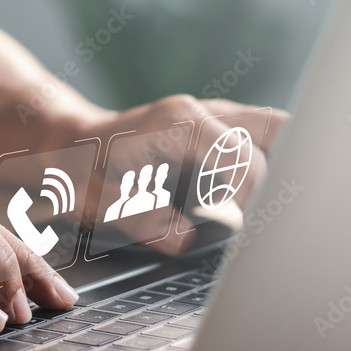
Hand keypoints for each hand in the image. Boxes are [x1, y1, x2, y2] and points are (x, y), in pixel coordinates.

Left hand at [74, 95, 288, 255]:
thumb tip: (183, 238)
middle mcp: (200, 112)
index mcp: (178, 123)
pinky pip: (258, 141)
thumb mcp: (93, 198)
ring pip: (274, 129)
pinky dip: (272, 165)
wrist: (65, 146)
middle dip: (283, 175)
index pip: (242, 157)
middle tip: (273, 219)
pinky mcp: (213, 133)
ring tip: (278, 210)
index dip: (252, 198)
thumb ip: (136, 215)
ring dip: (284, 165)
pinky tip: (268, 199)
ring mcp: (210, 118)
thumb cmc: (76, 170)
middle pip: (275, 132)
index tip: (245, 232)